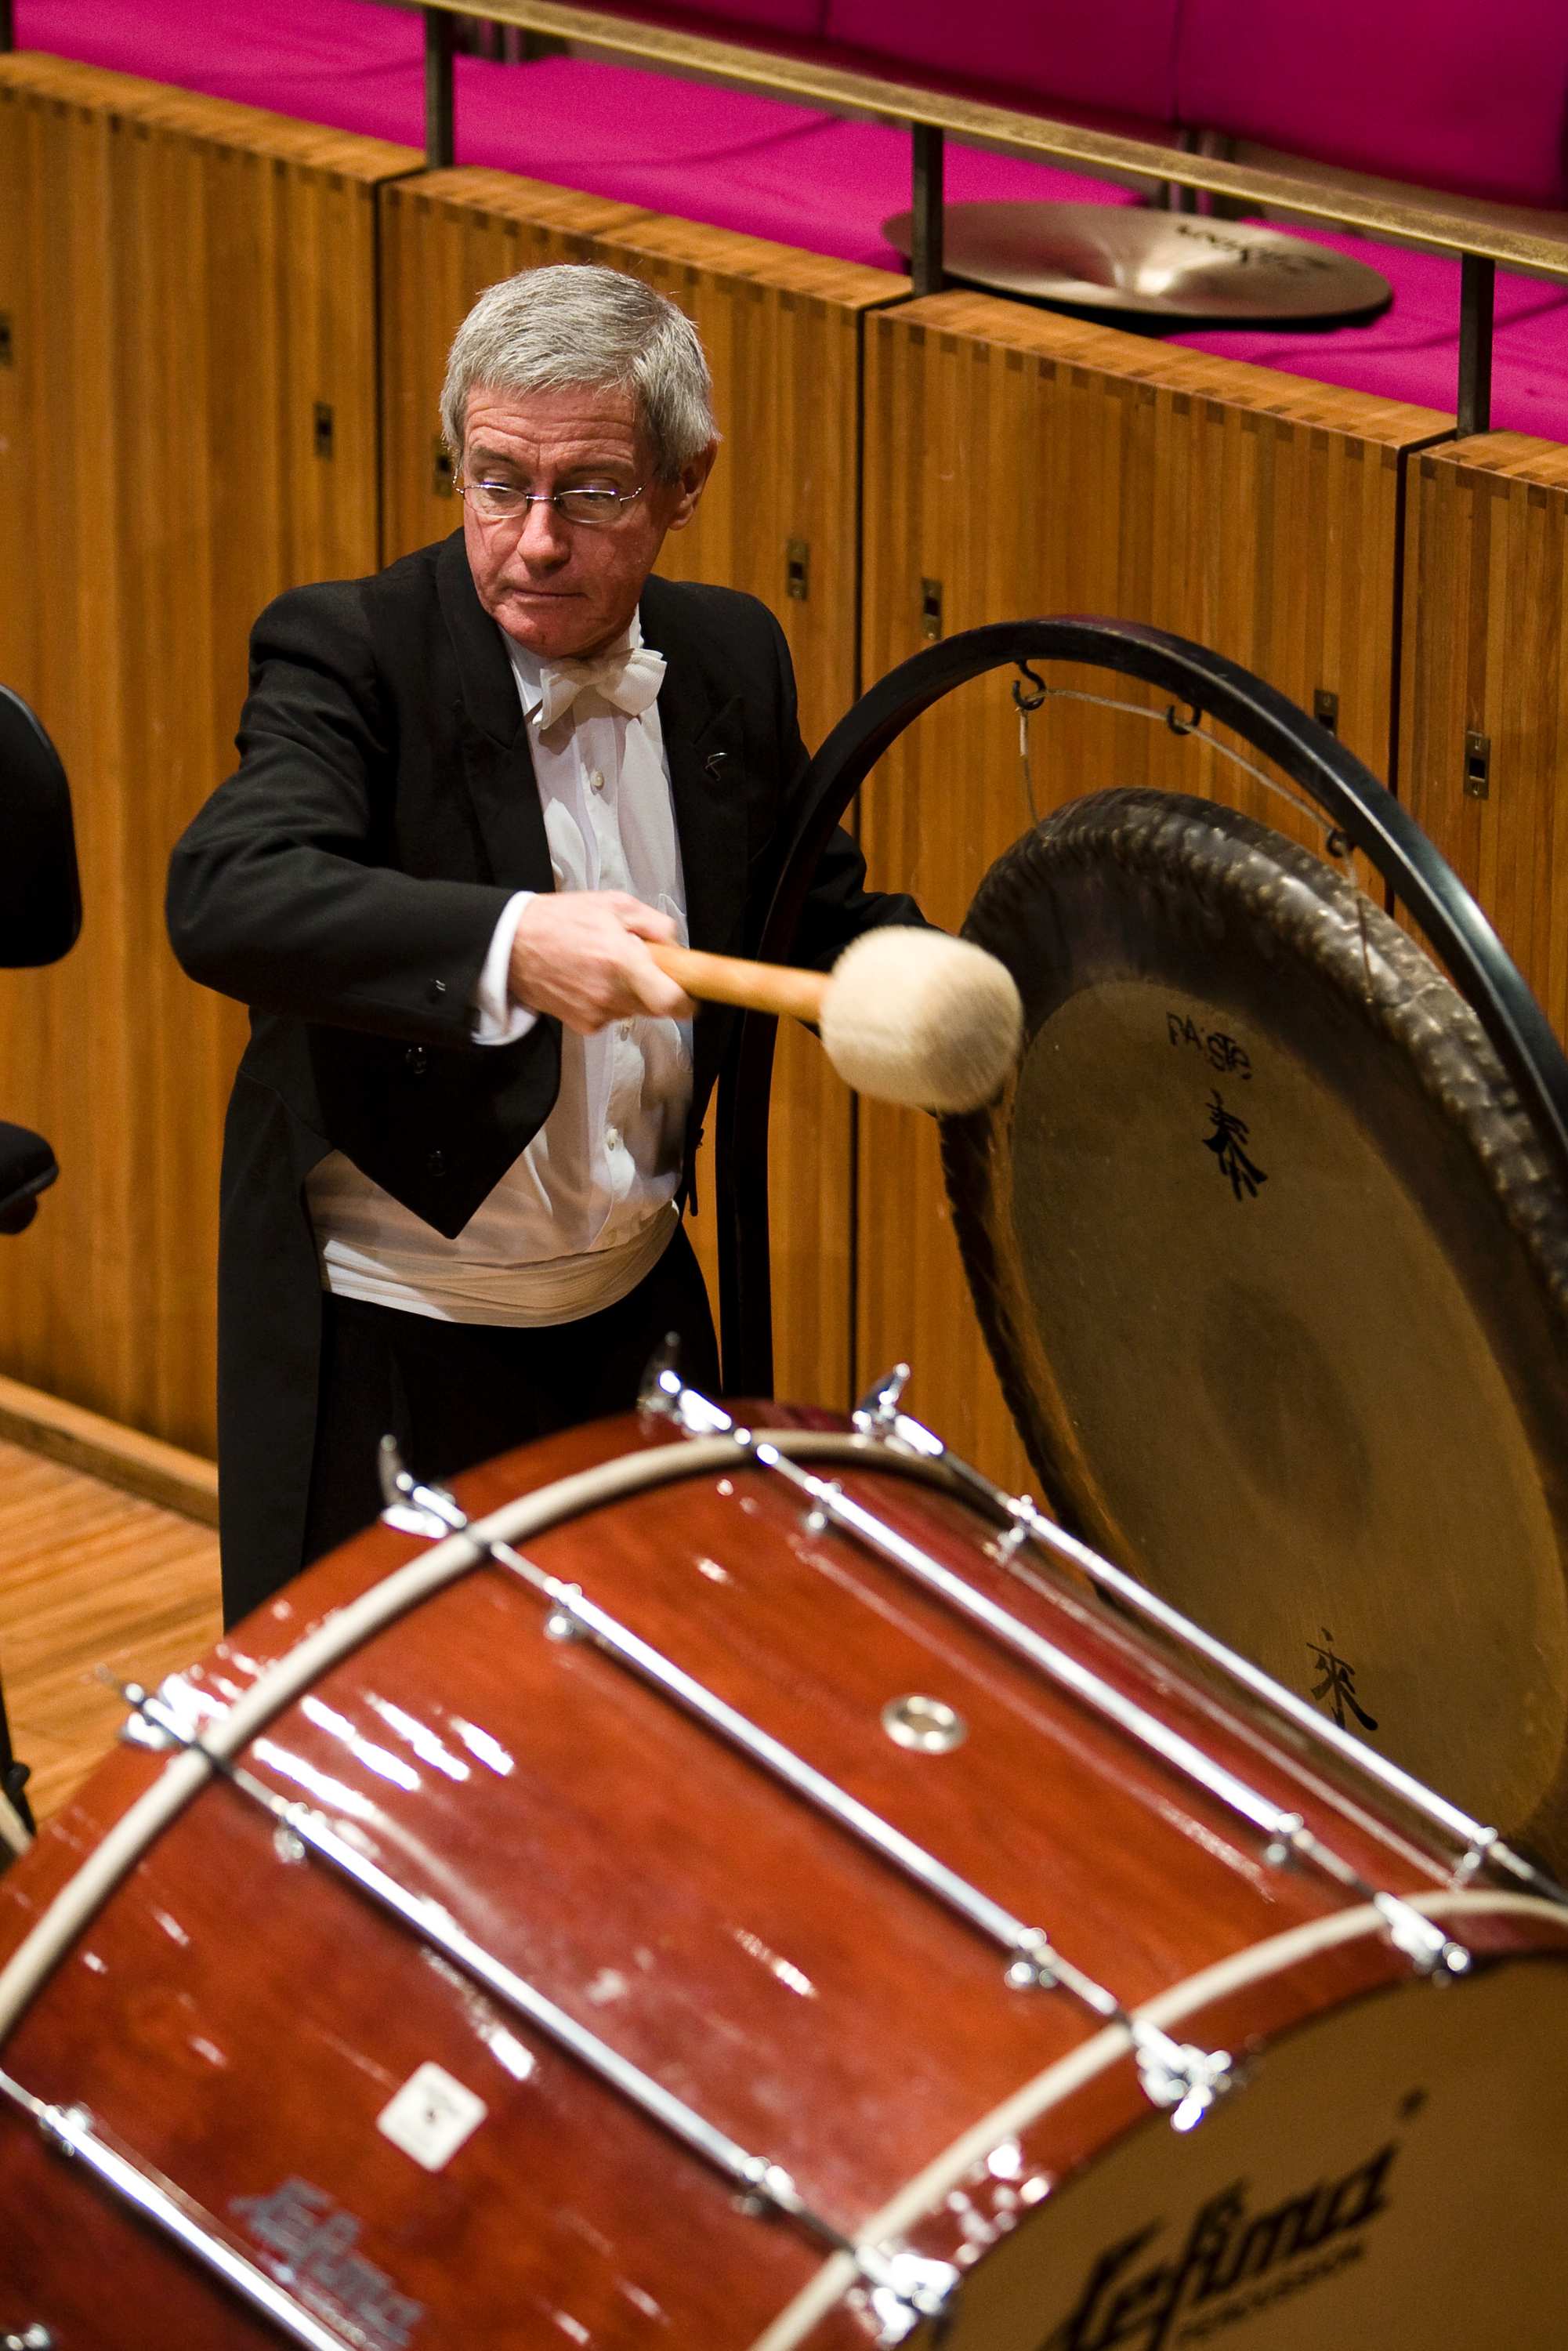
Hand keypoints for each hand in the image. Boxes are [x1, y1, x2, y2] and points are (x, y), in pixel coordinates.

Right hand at [507, 891, 693, 1033]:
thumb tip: (675, 946)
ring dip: (630, 993)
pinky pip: (611, 1016)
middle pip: (656, 1007)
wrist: (512, 946)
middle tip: (638, 964)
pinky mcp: (584, 1025)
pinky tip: (588, 980)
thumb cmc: (562, 920)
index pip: (671, 1002)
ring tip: (604, 967)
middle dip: (655, 988)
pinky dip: (608, 1001)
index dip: (686, 1003)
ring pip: (633, 1010)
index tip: (689, 996)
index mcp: (622, 962)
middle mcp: (612, 994)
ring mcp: (597, 1013)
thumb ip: (654, 924)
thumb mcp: (614, 904)